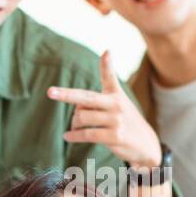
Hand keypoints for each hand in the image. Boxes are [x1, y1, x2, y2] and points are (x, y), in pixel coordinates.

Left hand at [48, 51, 161, 167]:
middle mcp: (116, 104)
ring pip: (82, 118)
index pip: (110, 76)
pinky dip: (74, 136)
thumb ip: (95, 102)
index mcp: (116, 94)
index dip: (107, 64)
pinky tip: (68, 136)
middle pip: (85, 98)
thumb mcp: (116, 106)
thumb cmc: (124, 121)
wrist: (145, 144)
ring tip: (74, 127)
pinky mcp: (115, 136)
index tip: (107, 52)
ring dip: (74, 123)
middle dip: (66, 95)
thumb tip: (75, 107)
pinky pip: (86, 134)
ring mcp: (116, 121)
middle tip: (50, 92)